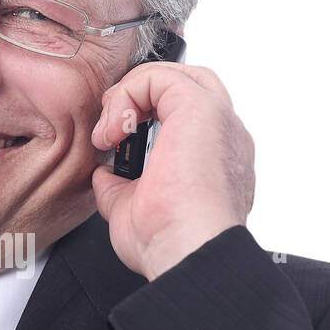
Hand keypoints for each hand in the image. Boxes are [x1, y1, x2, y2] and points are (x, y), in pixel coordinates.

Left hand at [90, 59, 254, 279]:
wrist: (187, 254)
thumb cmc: (170, 243)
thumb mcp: (132, 210)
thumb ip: (119, 186)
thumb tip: (104, 175)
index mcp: (216, 160)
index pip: (187, 114)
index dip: (146, 114)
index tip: (115, 144)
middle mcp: (225, 137)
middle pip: (189, 83)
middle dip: (143, 92)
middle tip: (112, 124)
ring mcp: (219, 121)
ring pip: (175, 75)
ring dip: (131, 94)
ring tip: (109, 129)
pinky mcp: (200, 109)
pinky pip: (158, 77)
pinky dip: (127, 95)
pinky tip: (114, 130)